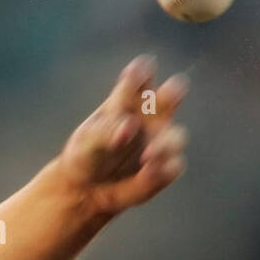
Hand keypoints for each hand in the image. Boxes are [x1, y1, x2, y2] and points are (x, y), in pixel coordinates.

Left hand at [58, 55, 188, 215]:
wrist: (84, 190)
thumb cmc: (85, 155)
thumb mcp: (86, 142)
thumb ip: (105, 133)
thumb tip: (129, 127)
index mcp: (128, 101)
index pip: (137, 81)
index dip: (139, 74)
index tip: (136, 70)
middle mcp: (150, 117)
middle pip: (169, 99)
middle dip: (173, 93)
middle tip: (173, 90)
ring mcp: (160, 142)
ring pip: (175, 137)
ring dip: (165, 144)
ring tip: (149, 154)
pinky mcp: (164, 169)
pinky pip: (172, 167)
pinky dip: (162, 169)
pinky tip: (148, 171)